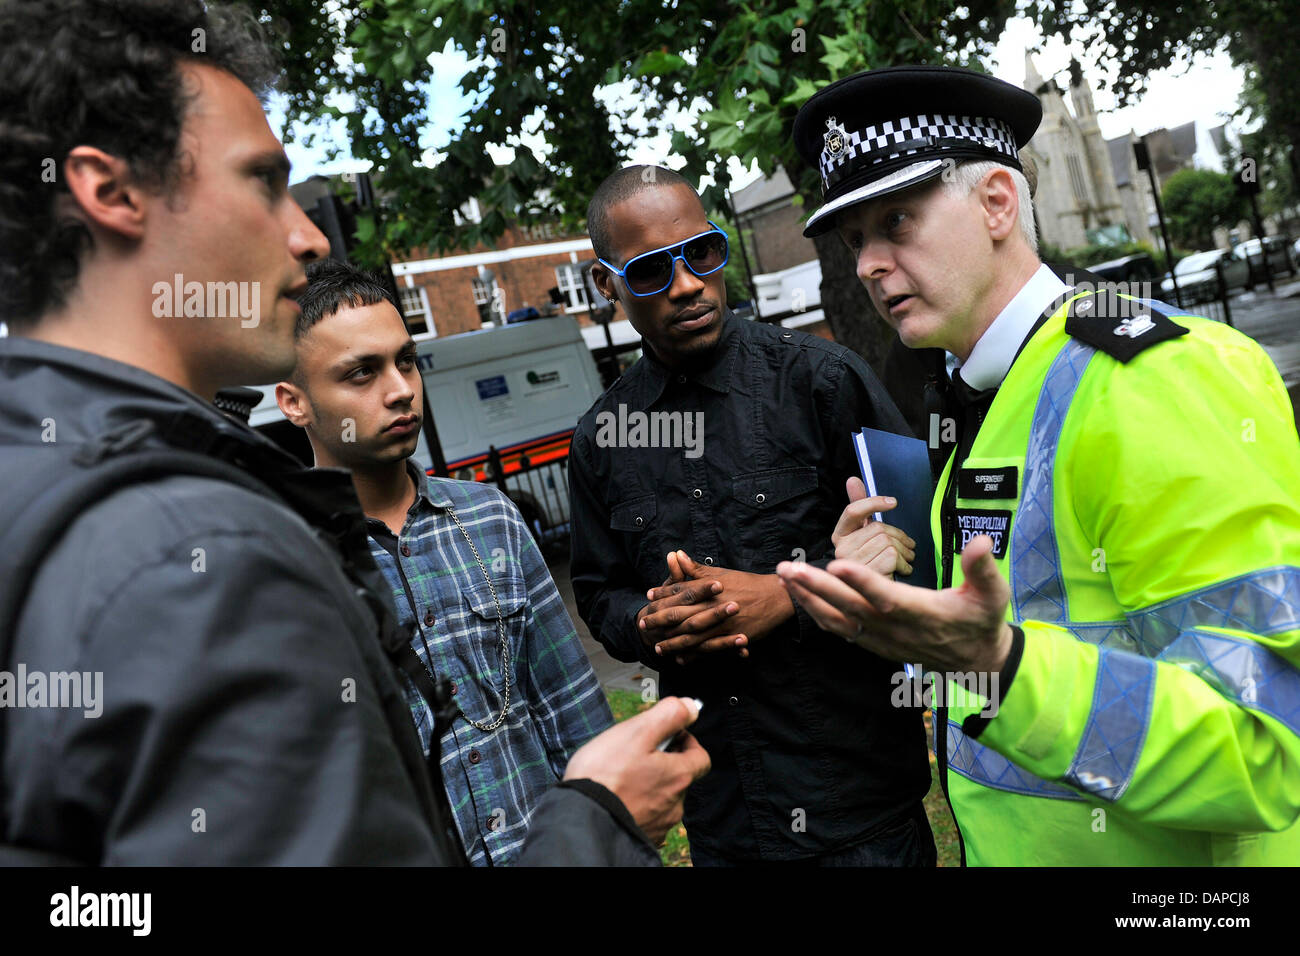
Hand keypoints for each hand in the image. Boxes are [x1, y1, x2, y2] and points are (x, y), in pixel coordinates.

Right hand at [563, 697, 710, 845]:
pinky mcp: (642, 838)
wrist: (579, 821)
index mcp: (678, 776)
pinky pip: (647, 818)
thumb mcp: (636, 732)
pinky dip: (637, 806)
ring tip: (622, 778)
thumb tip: (691, 707)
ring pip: (663, 798)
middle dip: (664, 763)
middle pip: (680, 777)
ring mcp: (659, 825)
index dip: (686, 741)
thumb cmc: (603, 776)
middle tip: (636, 754)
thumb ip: (668, 716)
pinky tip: (617, 799)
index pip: (701, 757)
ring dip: (650, 786)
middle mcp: (675, 805)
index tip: (667, 736)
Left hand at [647, 550, 793, 661]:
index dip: (663, 595)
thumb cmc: (747, 583)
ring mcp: (722, 623)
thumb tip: (676, 554)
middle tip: (643, 624)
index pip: (680, 591)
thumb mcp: (721, 573)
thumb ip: (696, 569)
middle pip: (681, 614)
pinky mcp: (732, 637)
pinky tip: (682, 659)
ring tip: (658, 647)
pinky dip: (694, 654)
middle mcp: (713, 606)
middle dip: (661, 620)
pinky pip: (708, 648)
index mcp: (709, 589)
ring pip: (692, 635)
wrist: (775, 597)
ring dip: (673, 642)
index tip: (648, 597)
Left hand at [776, 534, 1012, 675]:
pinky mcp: (872, 642)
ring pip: (839, 620)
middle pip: (851, 607)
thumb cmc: (982, 620)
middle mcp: (895, 627)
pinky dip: (815, 612)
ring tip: (784, 576)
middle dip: (818, 587)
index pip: (887, 596)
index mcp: (922, 611)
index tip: (837, 564)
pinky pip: (839, 629)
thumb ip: (983, 568)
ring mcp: (881, 637)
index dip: (862, 582)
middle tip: (790, 567)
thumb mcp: (993, 594)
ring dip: (809, 598)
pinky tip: (797, 595)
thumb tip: (982, 541)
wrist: (975, 661)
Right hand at [832, 477, 915, 576]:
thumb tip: (853, 480)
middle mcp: (841, 551)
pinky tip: (902, 569)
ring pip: (887, 542)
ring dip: (904, 551)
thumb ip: (859, 506)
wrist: (875, 596)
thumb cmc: (873, 562)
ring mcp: (852, 565)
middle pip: (877, 528)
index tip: (892, 502)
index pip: (853, 511)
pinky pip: (892, 557)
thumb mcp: (865, 533)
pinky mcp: (867, 576)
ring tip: (905, 558)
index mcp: (840, 536)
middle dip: (898, 536)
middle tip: (907, 545)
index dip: (873, 503)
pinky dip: (904, 564)